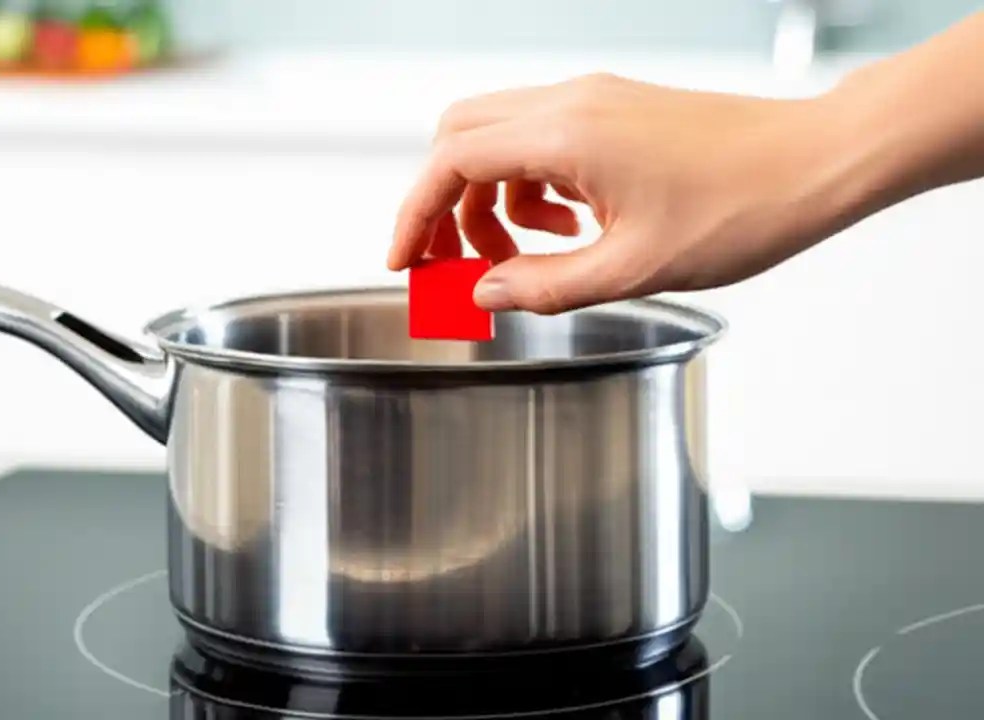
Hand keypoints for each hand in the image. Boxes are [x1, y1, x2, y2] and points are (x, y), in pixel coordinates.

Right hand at [388, 73, 865, 313]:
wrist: (818, 162)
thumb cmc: (743, 206)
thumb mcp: (633, 267)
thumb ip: (544, 285)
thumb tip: (485, 294)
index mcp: (566, 133)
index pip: (451, 163)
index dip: (413, 215)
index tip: (403, 261)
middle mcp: (571, 103)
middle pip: (460, 137)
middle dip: (441, 203)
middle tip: (448, 262)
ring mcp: (594, 101)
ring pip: (498, 138)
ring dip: (488, 199)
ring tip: (518, 256)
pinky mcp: (615, 111)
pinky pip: (541, 141)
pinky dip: (529, 187)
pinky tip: (563, 229)